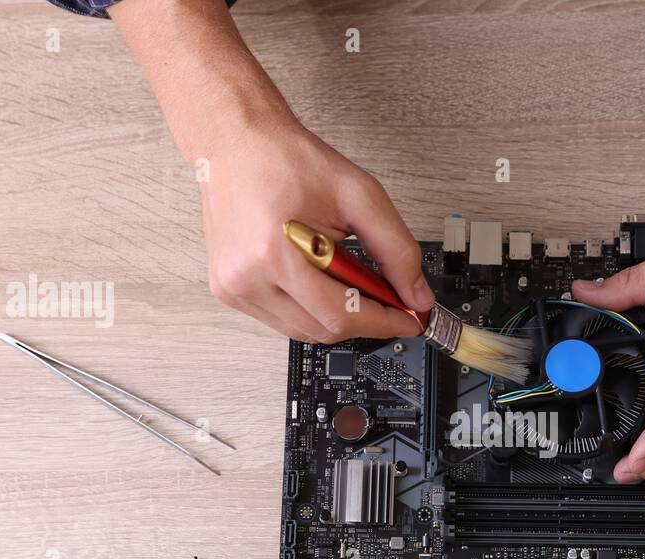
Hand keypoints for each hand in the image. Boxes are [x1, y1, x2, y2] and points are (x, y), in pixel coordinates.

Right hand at [201, 113, 431, 342]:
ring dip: (336, 316)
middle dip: (364, 319)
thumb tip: (416, 296)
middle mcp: (246, 278)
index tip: (409, 320)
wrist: (235, 142)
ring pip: (303, 331)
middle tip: (389, 300)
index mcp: (274, 253)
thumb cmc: (287, 160)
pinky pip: (282, 320)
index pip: (341, 315)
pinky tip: (320, 280)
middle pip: (323, 330)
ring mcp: (234, 288)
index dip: (383, 322)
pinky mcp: (228, 290)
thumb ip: (396, 249)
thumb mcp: (359, 196)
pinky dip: (310, 309)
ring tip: (350, 279)